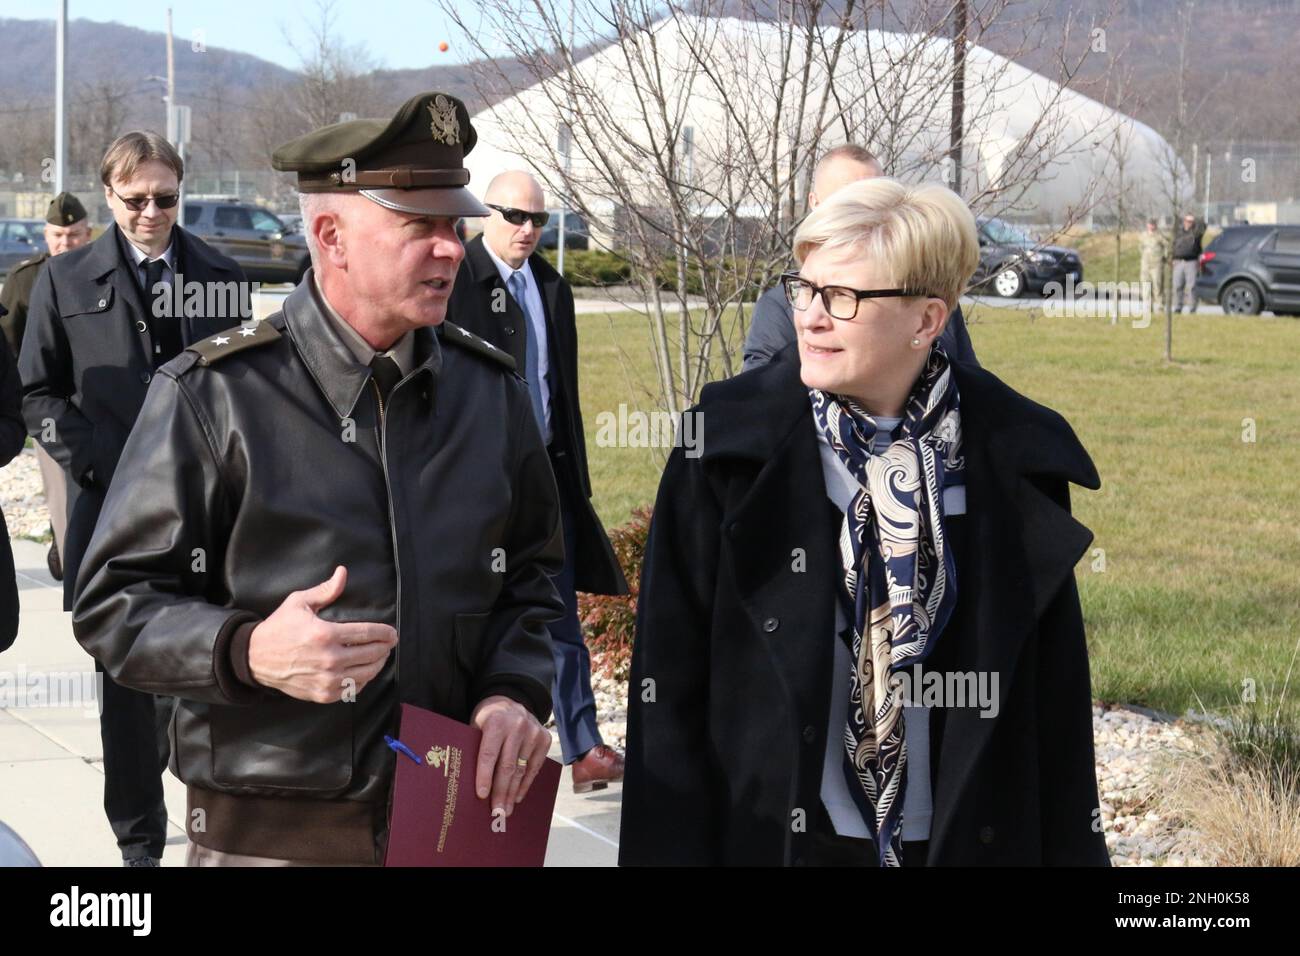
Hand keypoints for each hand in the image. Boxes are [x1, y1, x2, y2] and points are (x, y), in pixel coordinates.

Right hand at [248, 565, 396, 703]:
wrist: (255, 659)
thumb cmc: (279, 628)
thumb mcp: (299, 602)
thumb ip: (325, 590)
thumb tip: (343, 572)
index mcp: (325, 634)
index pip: (368, 633)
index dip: (385, 633)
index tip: (392, 632)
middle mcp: (329, 659)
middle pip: (372, 654)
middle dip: (385, 647)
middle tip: (389, 643)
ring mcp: (326, 679)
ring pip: (366, 673)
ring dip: (379, 664)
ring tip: (381, 655)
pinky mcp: (322, 694)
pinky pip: (352, 688)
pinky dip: (363, 680)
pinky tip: (364, 671)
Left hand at [471, 695, 550, 817]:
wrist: (510, 701)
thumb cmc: (488, 719)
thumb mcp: (477, 726)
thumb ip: (475, 747)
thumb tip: (468, 783)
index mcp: (496, 722)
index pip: (489, 754)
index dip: (484, 776)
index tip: (481, 796)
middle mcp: (517, 726)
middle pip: (507, 766)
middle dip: (500, 792)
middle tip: (496, 813)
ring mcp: (533, 733)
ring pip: (521, 770)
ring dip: (512, 793)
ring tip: (505, 810)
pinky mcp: (544, 739)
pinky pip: (534, 768)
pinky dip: (525, 784)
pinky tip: (517, 796)